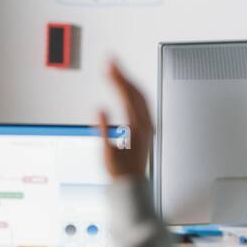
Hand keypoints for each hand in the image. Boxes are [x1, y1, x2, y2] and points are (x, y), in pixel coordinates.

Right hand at [98, 59, 152, 178]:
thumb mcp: (107, 153)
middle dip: (122, 73)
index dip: (117, 77)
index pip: (127, 95)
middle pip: (136, 91)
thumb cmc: (119, 172)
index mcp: (137, 126)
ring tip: (116, 70)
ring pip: (140, 95)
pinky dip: (132, 90)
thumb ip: (104, 130)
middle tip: (110, 60)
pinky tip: (125, 88)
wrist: (132, 185)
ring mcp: (147, 124)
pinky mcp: (145, 127)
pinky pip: (141, 102)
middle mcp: (145, 123)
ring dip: (128, 80)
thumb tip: (99, 109)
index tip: (108, 64)